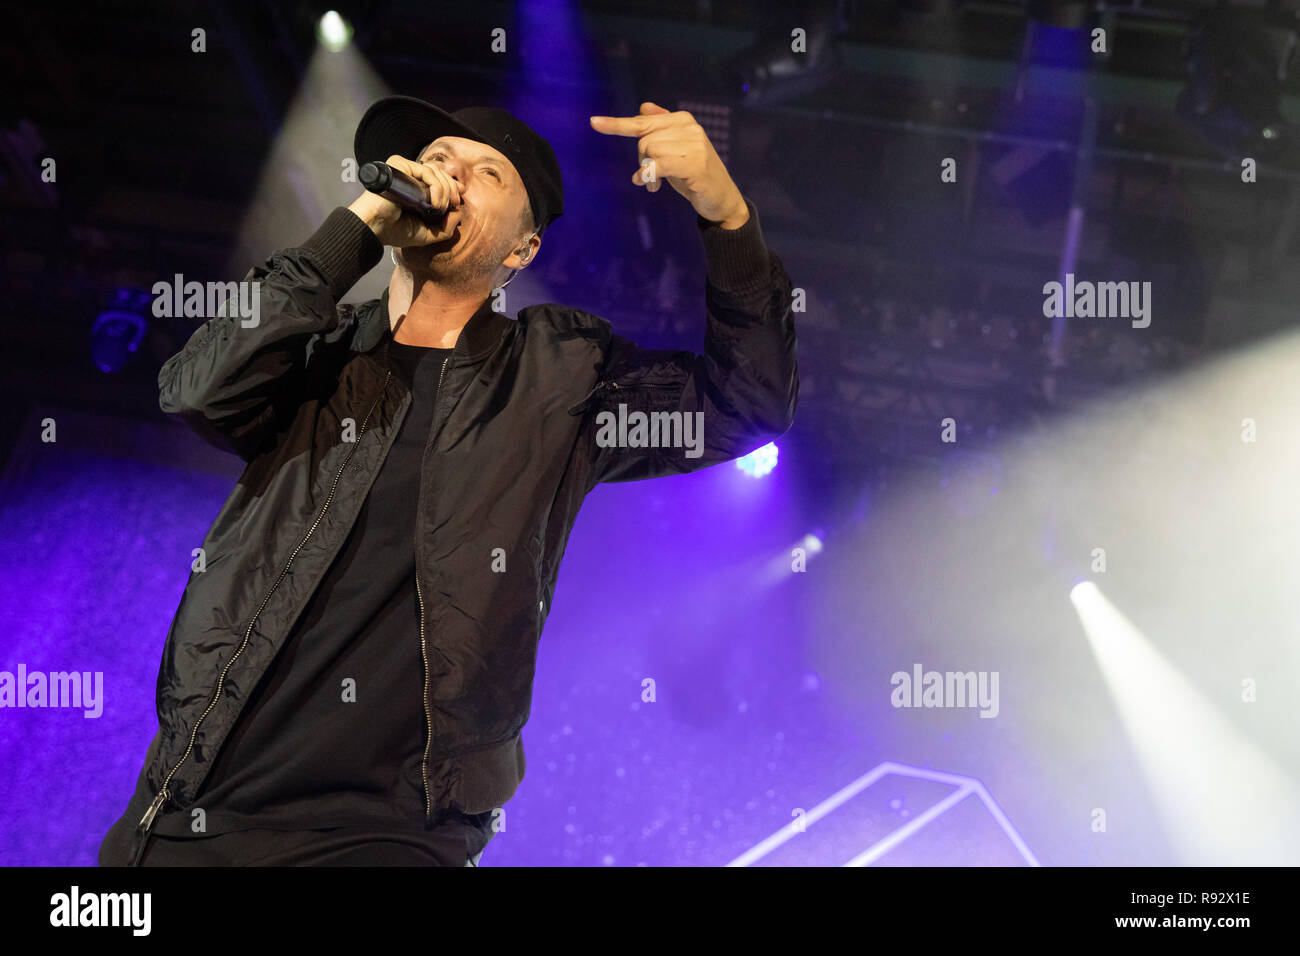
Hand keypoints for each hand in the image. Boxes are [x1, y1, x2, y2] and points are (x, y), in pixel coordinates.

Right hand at [349, 153, 464, 246]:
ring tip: (440, 207)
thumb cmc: (396, 231)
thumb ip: (445, 228)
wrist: (376, 229)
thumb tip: (459, 213)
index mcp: (415, 186)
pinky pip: (427, 172)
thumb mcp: (427, 233)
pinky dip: (437, 188)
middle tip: (454, 204)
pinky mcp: (400, 166)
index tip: (458, 200)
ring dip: (445, 190)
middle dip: (452, 189)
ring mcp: (405, 170)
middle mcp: (410, 175)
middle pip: (440, 172)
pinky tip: (435, 203)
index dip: (452, 185)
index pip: (439, 177)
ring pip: (436, 171)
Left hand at [589, 102, 749, 228]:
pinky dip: (649, 177)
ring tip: (656, 184)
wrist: (722, 199)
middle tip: (650, 177)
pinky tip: (652, 187)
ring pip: (650, 152)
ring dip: (647, 172)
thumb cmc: (695, 174)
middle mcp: (689, 128)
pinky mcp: (695, 164)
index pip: (643, 121)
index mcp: (682, 120)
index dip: (617, 124)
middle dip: (641, 160)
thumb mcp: (676, 149)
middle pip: (644, 139)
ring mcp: (694, 145)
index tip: (593, 122)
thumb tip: (644, 106)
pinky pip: (658, 166)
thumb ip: (661, 128)